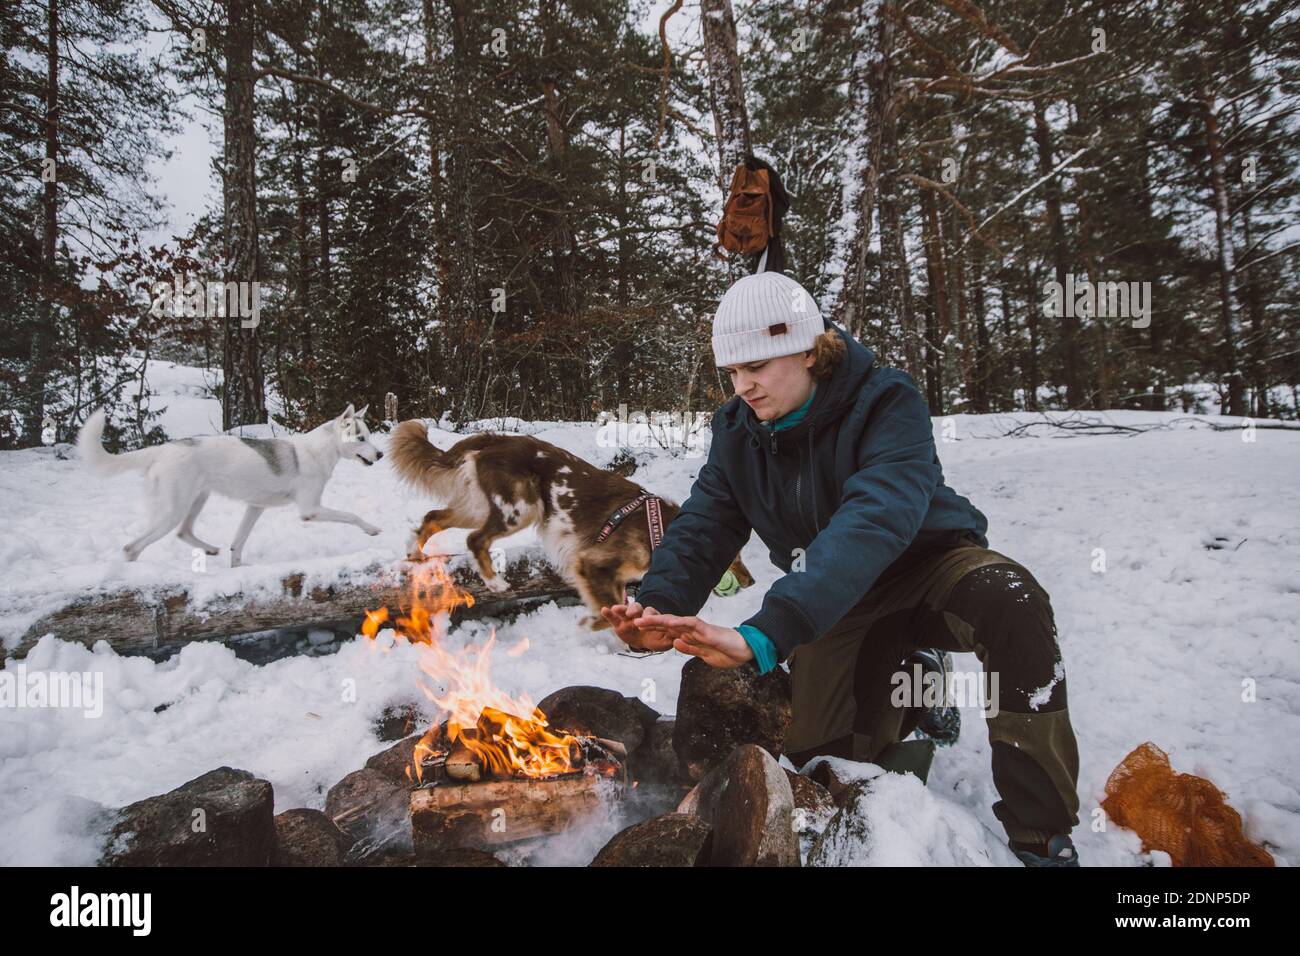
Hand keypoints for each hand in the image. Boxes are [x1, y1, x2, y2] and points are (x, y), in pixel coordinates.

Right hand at [600, 602, 674, 651]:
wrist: (645, 642)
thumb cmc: (657, 639)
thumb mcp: (665, 641)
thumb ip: (670, 638)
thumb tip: (677, 638)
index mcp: (652, 616)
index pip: (651, 613)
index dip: (649, 616)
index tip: (647, 620)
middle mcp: (640, 614)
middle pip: (637, 608)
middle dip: (634, 610)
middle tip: (631, 614)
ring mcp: (628, 618)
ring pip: (624, 610)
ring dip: (621, 609)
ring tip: (615, 608)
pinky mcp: (619, 623)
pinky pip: (613, 617)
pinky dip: (609, 614)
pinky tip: (604, 610)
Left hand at [633, 611, 754, 668]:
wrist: (745, 650)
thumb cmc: (726, 652)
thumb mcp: (703, 654)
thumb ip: (689, 648)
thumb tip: (675, 643)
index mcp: (690, 636)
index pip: (668, 631)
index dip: (653, 629)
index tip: (638, 627)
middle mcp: (692, 630)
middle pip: (668, 624)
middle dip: (651, 622)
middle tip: (633, 620)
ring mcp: (699, 630)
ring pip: (676, 622)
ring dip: (660, 620)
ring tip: (644, 619)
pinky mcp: (708, 631)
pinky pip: (692, 625)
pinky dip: (680, 622)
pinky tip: (669, 622)